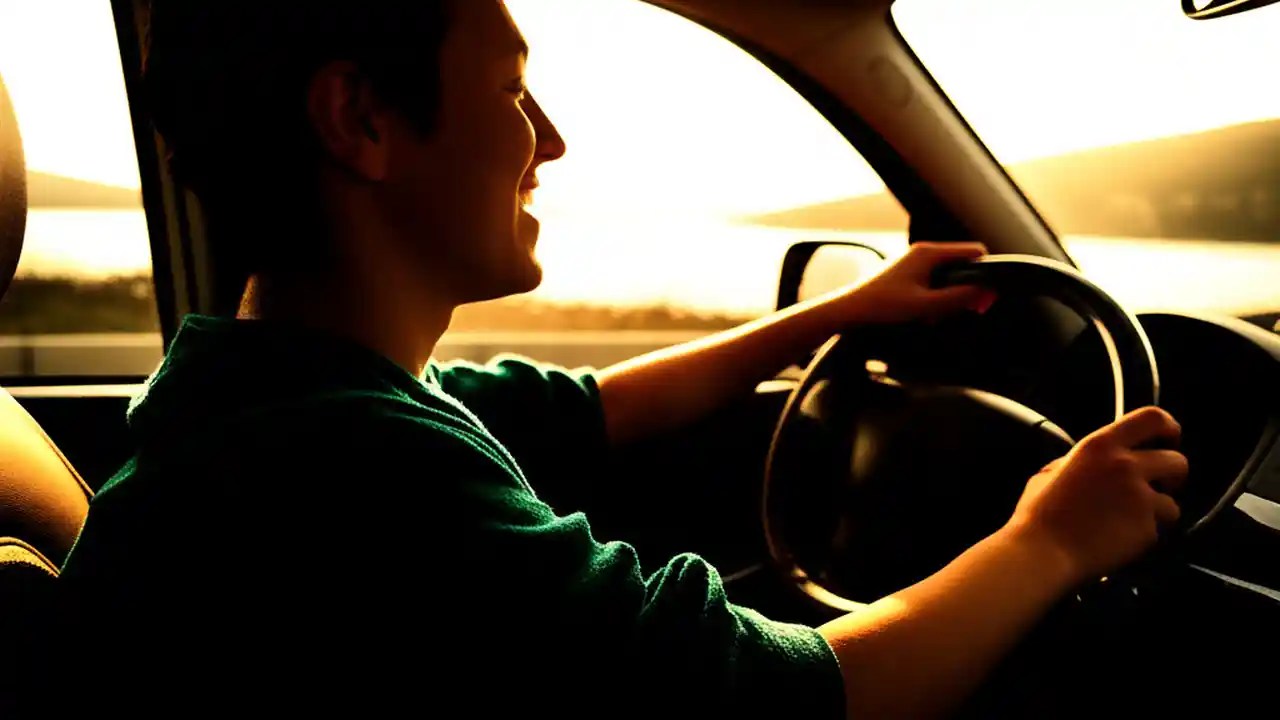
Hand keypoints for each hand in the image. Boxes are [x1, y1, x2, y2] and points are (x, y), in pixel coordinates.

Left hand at [840, 242, 996, 324]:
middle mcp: (923, 253)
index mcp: (929, 252)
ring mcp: (913, 264)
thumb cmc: (881, 306)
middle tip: (969, 312)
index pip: (975, 251)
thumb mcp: (925, 306)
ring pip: (948, 276)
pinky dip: (936, 299)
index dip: (986, 272)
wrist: (846, 311)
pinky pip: (933, 284)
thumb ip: (958, 298)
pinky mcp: (906, 276)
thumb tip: (986, 291)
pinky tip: (926, 317)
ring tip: (940, 317)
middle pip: (963, 265)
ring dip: (951, 297)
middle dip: (969, 288)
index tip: (986, 297)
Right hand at [1005, 407, 1188, 586]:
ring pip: (1173, 502)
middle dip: (1171, 477)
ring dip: (1158, 511)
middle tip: (1156, 488)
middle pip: (1177, 462)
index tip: (1168, 440)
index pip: (1152, 418)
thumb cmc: (1038, 515)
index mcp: (1099, 446)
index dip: (1169, 428)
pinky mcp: (1147, 529)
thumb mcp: (1051, 472)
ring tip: (1131, 521)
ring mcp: (1139, 499)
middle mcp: (1125, 467)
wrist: (1043, 552)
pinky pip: (1159, 529)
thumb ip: (1080, 462)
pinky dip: (1145, 535)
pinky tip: (1121, 539)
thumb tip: (1093, 463)